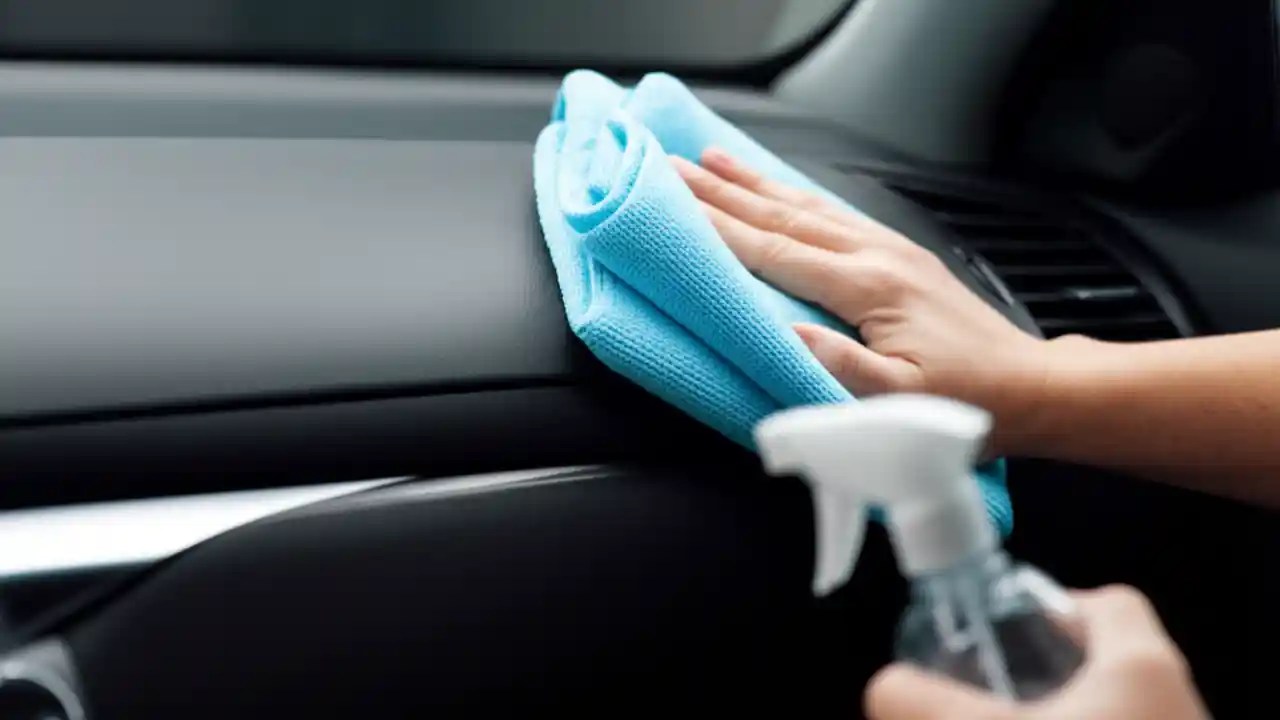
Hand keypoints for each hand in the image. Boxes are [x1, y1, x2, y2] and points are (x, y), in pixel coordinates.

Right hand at [672, 148, 1058, 454]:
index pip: (776, 250)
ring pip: (806, 205)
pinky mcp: (899, 258)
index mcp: (870, 288)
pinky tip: (776, 188)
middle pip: (782, 215)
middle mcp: (877, 256)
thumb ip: (840, 367)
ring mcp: (890, 251)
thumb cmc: (966, 403)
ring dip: (753, 182)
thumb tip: (783, 334)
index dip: (719, 225)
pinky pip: (833, 213)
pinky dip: (793, 194)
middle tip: (672, 165)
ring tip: (711, 159)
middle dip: (722, 190)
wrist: (1031, 388)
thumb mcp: (899, 402)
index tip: (674, 200)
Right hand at [864, 585, 1210, 719]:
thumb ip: (921, 703)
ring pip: (1114, 719)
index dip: (1049, 608)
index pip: (1107, 605)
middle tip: (990, 699)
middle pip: (1107, 670)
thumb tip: (884, 690)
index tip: (1005, 632)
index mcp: (1144, 669)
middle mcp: (1177, 709)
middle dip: (1042, 685)